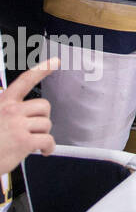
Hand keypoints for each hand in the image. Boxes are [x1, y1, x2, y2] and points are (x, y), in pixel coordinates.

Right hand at [0, 57, 57, 175]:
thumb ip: (8, 112)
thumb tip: (27, 112)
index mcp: (3, 103)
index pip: (25, 80)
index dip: (42, 69)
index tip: (55, 61)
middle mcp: (11, 111)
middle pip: (44, 106)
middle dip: (42, 118)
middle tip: (34, 128)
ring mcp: (17, 125)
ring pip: (46, 124)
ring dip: (42, 134)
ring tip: (31, 141)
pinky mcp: (23, 141)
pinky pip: (48, 140)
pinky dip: (49, 147)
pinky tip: (43, 150)